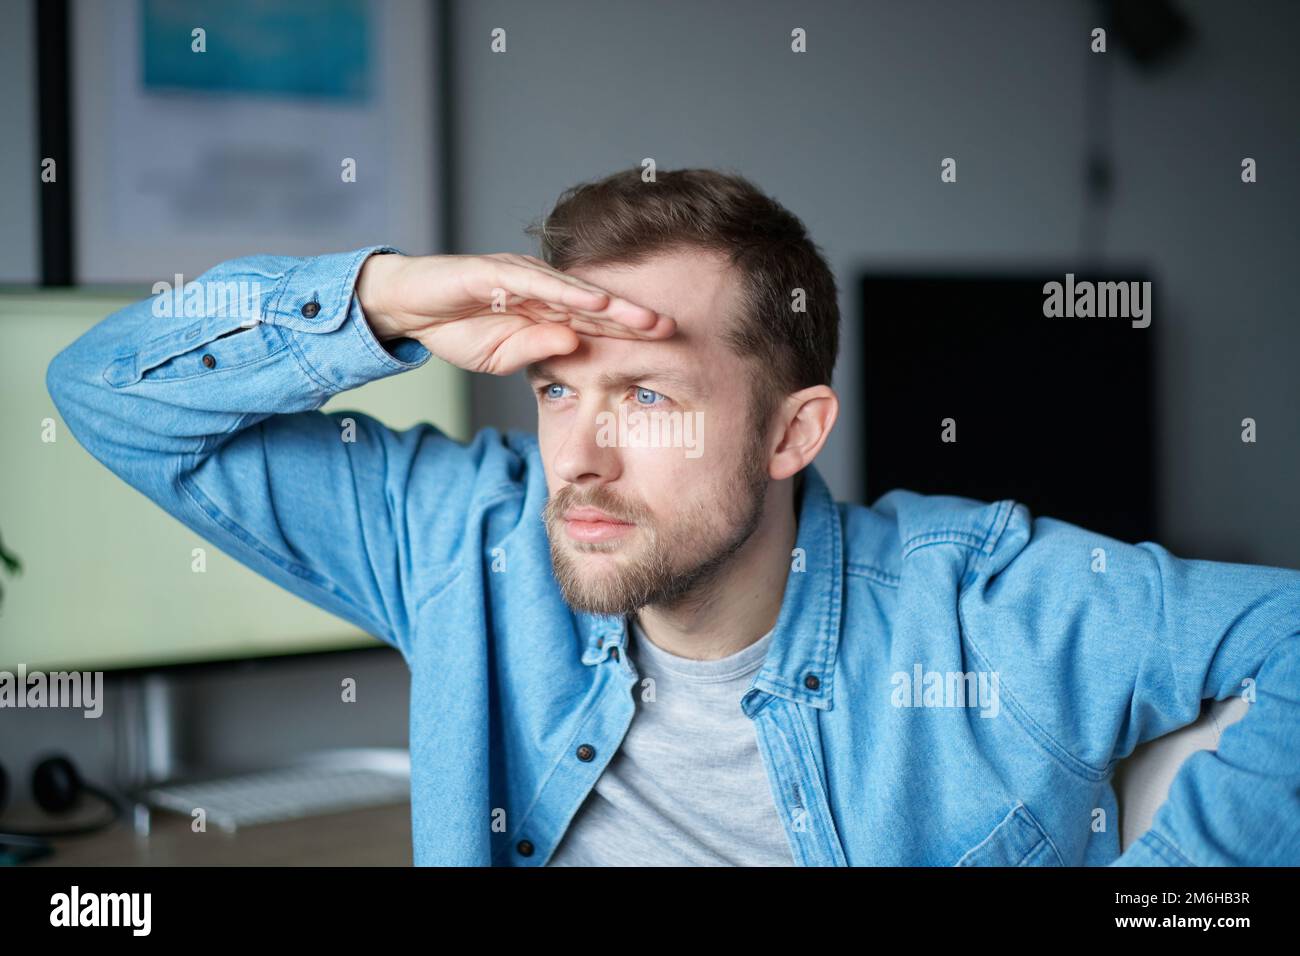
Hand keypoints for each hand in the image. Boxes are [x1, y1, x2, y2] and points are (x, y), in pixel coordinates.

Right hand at [356, 252, 675, 374]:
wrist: (407, 309)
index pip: (594, 323)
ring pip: (574, 291)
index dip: (628, 333)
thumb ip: (538, 351)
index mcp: (545, 311)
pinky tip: (596, 302)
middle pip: (594, 304)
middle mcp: (540, 289)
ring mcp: (520, 277)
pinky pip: (537, 283)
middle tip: (671, 328)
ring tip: (644, 318)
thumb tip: (575, 345)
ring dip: (611, 304)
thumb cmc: (455, 329)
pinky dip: (568, 292)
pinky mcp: (495, 271)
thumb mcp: (502, 356)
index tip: (665, 346)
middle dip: (633, 317)